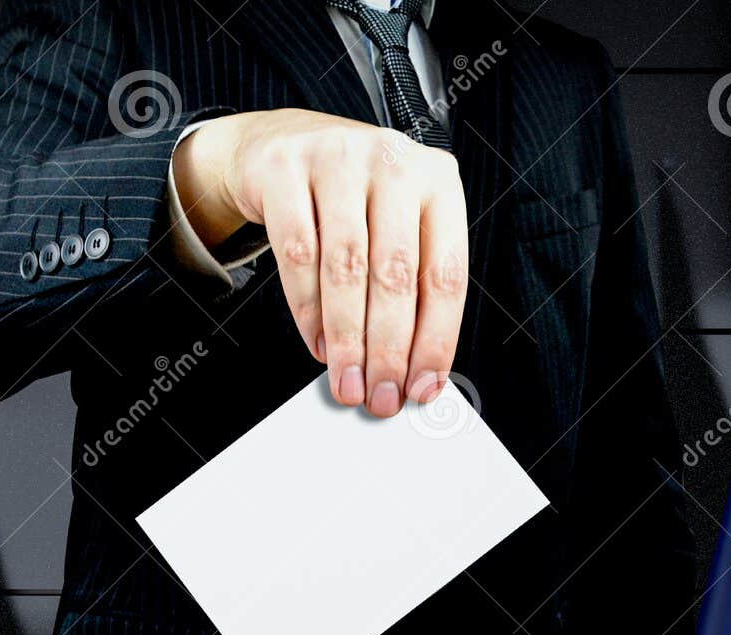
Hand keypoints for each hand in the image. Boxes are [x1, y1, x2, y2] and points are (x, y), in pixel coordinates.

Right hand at [173, 109, 468, 417]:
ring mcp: (337, 159)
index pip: (445, 274)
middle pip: (394, 274)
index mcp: (438, 181)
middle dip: (387, 350)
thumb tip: (414, 371)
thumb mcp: (398, 227)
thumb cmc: (355, 197)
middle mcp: (393, 162)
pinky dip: (307, 310)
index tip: (422, 386)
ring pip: (345, 268)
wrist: (288, 144)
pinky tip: (317, 343)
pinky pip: (296, 254)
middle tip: (380, 395)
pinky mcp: (286, 169)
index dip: (435, 341)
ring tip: (346, 380)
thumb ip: (411, 288)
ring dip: (346, 339)